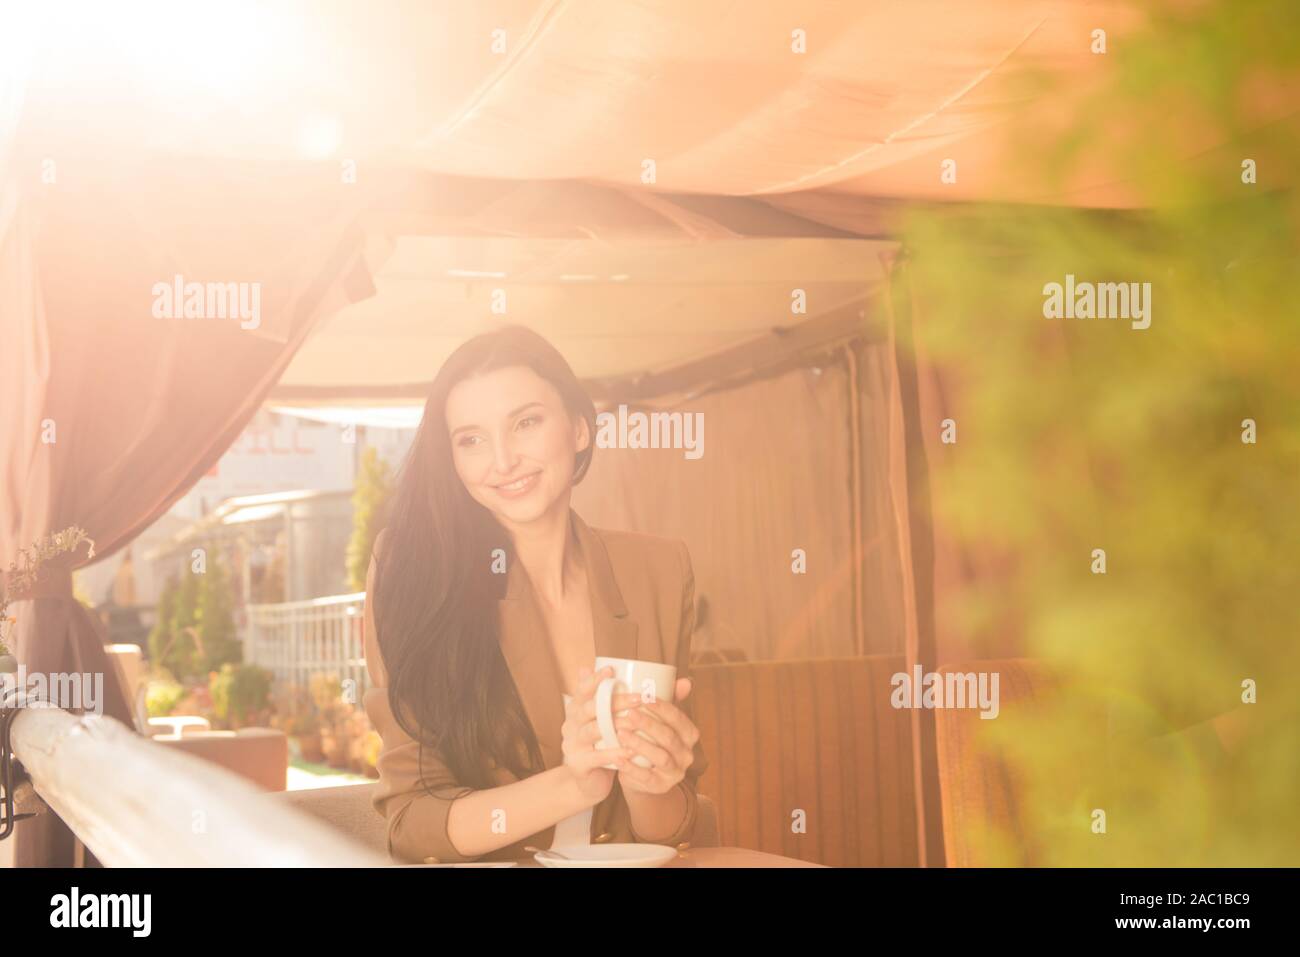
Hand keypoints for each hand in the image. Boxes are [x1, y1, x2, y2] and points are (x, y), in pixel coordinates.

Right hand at [560, 665, 638, 804]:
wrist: (590, 781)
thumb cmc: (608, 743)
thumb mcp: (616, 721)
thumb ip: (643, 701)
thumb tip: (684, 682)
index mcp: (578, 709)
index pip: (582, 689)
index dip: (594, 679)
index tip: (612, 670)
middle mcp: (571, 724)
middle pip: (589, 708)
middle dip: (614, 701)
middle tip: (639, 698)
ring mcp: (572, 744)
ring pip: (591, 731)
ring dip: (615, 725)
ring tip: (636, 723)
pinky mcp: (578, 764)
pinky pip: (595, 757)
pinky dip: (613, 753)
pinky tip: (630, 751)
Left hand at [613, 677, 699, 795]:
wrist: (644, 776)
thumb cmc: (651, 740)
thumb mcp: (660, 721)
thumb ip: (670, 700)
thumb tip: (686, 680)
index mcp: (689, 735)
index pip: (677, 717)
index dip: (660, 706)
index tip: (641, 696)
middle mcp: (687, 754)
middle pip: (668, 737)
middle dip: (648, 723)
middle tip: (628, 713)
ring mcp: (675, 772)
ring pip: (660, 756)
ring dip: (640, 744)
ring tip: (620, 732)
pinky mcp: (660, 786)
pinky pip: (647, 777)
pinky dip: (631, 767)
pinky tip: (617, 757)